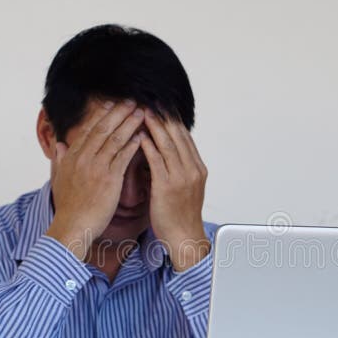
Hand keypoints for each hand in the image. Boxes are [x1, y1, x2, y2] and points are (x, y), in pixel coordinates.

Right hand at [46, 99, 144, 257]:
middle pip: (103, 129)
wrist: (72, 226)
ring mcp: (96, 167)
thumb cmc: (68, 207)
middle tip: (132, 101)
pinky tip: (143, 136)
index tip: (113, 104)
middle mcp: (83, 158)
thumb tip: (59, 145)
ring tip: (142, 112)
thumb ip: (59, 160)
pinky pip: (123, 157)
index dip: (102, 116)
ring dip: (129, 123)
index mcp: (72, 157)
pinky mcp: (109, 179)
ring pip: (115, 139)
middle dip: (119, 112)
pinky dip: (133, 144)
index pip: (89, 130)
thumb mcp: (58, 180)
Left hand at [138, 107, 209, 271]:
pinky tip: (139, 135)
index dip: (172, 119)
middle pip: (178, 135)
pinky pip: (157, 160)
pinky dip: (149, 145)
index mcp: (197, 168)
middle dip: (164, 116)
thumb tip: (166, 152)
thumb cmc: (180, 216)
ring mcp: (182, 177)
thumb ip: (178, 168)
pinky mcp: (168, 186)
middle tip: (150, 100)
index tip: (161, 105)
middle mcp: (192, 169)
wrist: (184, 237)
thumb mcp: (184, 187)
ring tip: (143, 111)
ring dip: (155, 125)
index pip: (185, 136)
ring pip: (168, 143)